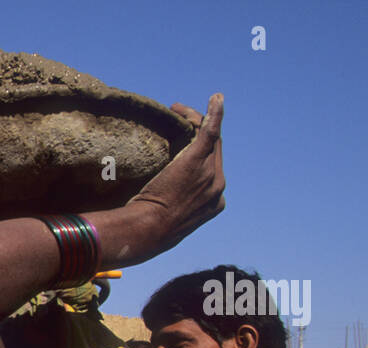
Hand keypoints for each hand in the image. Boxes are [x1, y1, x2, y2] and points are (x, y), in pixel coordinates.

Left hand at [127, 93, 225, 253]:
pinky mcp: (198, 159)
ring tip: (177, 111)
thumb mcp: (169, 219)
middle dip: (199, 131)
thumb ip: (173, 207)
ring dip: (195, 120)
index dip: (200, 151)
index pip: (212, 168)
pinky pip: (210, 131)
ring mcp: (210, 172)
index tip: (184, 144)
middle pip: (214, 150)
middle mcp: (218, 186)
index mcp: (214, 201)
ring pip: (209, 138)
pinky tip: (216, 99)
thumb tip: (154, 204)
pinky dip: (214, 113)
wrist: (149, 230)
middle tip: (179, 118)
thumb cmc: (149, 228)